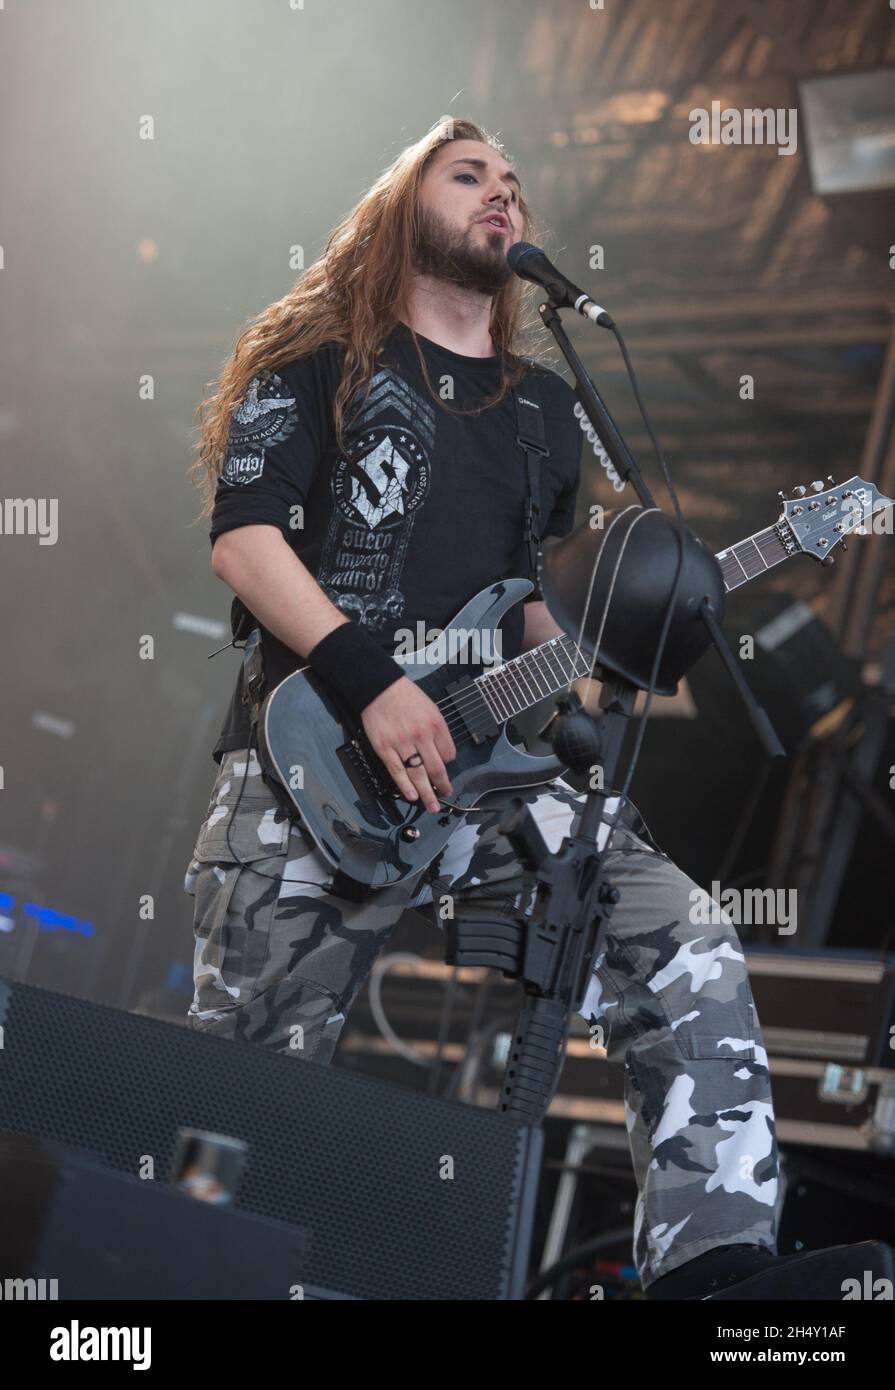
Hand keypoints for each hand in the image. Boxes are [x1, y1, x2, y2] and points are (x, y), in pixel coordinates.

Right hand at [361, 676, 455, 812]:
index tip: (446, 770)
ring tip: (432, 806)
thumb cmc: (404, 696)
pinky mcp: (384, 748)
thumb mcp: (430, 708)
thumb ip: (437, 730)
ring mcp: (402, 743)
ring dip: (427, 794)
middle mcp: (421, 735)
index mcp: (435, 724)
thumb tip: (441, 753)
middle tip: (444, 795)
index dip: (448, 764)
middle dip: (442, 786)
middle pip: (436, 768)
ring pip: (418, 774)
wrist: (378, 688)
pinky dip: (405, 786)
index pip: (449, 753)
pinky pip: (397, 772)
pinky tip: (412, 796)